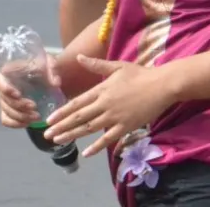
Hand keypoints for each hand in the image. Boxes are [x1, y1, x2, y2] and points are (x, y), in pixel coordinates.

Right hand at [0, 54, 60, 127]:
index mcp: (8, 72)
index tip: (18, 94)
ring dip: (20, 116)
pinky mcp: (8, 110)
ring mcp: (5, 100)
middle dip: (19, 106)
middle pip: (4, 100)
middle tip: (34, 107)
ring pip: (6, 111)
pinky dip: (15, 124)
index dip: (6, 89)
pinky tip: (27, 123)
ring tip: (36, 117)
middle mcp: (4, 87)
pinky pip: (6, 120)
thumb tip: (55, 83)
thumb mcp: (48, 62)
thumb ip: (52, 68)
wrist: (44, 75)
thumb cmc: (42, 66)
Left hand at [45, 55, 174, 156]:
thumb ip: (96, 65)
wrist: (163, 85)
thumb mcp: (118, 66)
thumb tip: (78, 57)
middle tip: (46, 135)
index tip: (49, 119)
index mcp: (102, 90)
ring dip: (72, 135)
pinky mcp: (126, 126)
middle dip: (61, 126)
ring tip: (58, 141)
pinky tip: (86, 152)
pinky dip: (97, 147)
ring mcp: (115, 117)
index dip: (62, 112)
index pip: (77, 103)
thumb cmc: (141, 74)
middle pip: (79, 117)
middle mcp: (105, 104)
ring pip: (89, 128)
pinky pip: (108, 138)